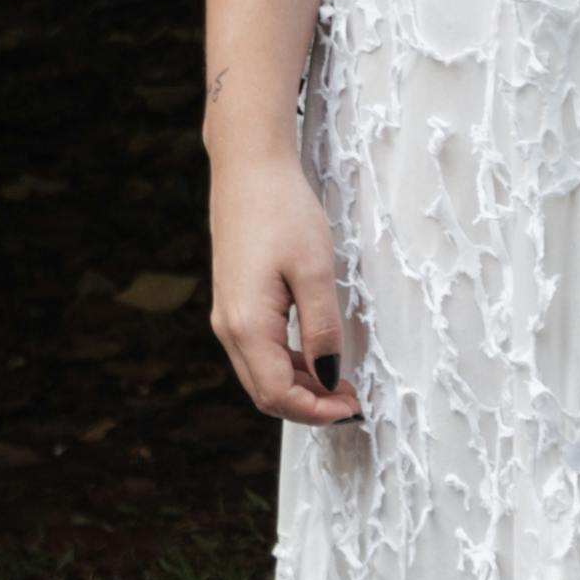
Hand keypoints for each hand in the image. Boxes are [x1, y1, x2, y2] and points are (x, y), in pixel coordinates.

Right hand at [211, 162, 359, 422]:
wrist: (248, 168)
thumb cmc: (282, 211)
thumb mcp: (316, 270)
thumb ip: (323, 329)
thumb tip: (330, 377)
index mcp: (247, 325)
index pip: (278, 394)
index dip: (317, 412)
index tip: (353, 407)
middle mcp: (229, 328)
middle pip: (265, 393)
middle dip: (309, 406)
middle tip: (351, 400)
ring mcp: (227, 316)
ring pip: (261, 375)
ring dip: (300, 386)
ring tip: (341, 381)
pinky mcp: (233, 304)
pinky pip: (258, 352)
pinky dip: (288, 365)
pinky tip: (317, 356)